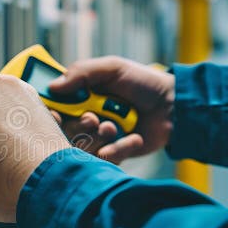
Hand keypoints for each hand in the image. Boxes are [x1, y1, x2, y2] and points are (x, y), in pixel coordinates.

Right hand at [48, 57, 174, 162]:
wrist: (175, 105)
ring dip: (97, 138)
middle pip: (65, 131)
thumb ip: (81, 72)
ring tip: (113, 128)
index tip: (58, 115)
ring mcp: (100, 137)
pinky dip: (118, 150)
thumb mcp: (112, 68)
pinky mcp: (116, 153)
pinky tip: (133, 138)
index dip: (52, 114)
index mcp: (81, 97)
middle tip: (93, 119)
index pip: (55, 108)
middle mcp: (87, 117)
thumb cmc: (143, 83)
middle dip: (78, 126)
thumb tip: (52, 87)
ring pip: (82, 147)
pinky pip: (104, 159)